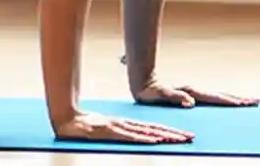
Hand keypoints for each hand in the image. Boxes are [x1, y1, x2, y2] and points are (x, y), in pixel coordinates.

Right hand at [53, 110, 193, 144]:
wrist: (68, 120)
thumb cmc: (86, 127)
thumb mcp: (108, 130)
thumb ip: (121, 134)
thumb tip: (138, 138)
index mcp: (127, 125)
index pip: (153, 128)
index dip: (170, 131)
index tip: (184, 135)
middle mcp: (126, 125)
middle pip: (155, 129)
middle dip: (174, 133)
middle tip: (191, 137)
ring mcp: (119, 128)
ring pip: (147, 132)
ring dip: (165, 135)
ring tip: (179, 139)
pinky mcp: (111, 132)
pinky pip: (131, 136)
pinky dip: (145, 138)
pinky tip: (155, 140)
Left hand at [133, 79, 259, 107]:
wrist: (143, 82)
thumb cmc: (150, 92)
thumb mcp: (160, 95)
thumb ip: (174, 97)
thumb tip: (190, 102)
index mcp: (191, 92)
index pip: (215, 98)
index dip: (230, 101)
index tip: (244, 103)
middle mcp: (195, 91)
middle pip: (221, 95)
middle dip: (239, 99)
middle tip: (256, 101)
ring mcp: (194, 92)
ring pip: (218, 96)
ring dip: (233, 98)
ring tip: (248, 101)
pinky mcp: (191, 95)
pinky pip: (211, 98)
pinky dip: (223, 100)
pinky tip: (228, 103)